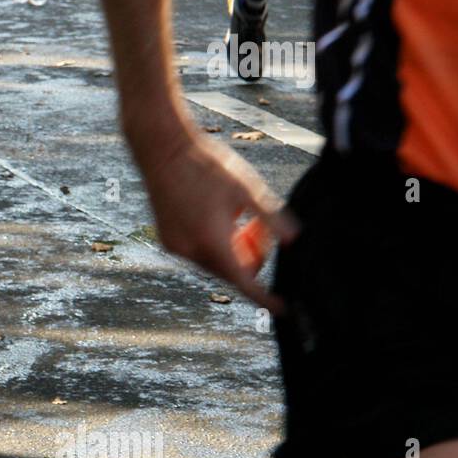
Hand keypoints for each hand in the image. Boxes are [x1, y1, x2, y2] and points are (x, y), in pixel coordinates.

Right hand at [134, 125, 298, 312]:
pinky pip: (197, 254)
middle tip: (257, 228)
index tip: (283, 308)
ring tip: (237, 218)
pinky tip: (216, 217)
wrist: (162, 149)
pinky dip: (213, 245)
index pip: (244, 282)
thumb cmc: (206, 165)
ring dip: (231, 251)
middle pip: (230, 273)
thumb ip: (272, 218)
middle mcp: (190, 250)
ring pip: (213, 263)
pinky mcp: (167, 238)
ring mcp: (175, 246)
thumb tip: (294, 241)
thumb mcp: (247, 189)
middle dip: (249, 259)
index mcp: (212, 241)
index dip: (265, 298)